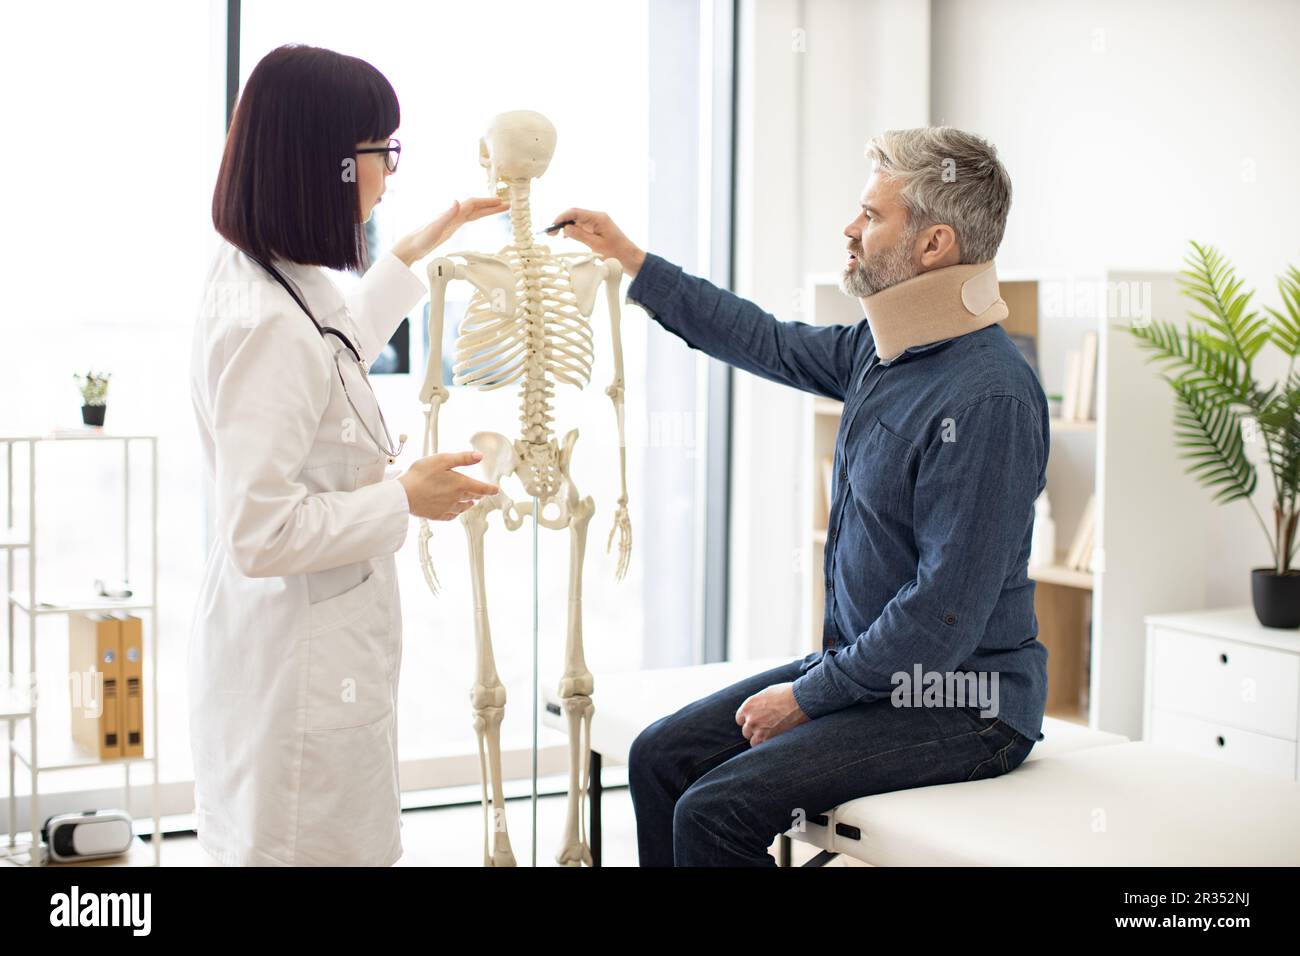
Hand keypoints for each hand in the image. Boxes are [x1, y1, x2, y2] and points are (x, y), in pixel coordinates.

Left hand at [391, 197, 508, 265]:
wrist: (411, 246)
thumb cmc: (421, 238)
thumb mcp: (435, 228)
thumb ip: (446, 215)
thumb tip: (456, 201)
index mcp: (452, 213)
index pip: (474, 204)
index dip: (488, 203)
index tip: (501, 203)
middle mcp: (454, 214)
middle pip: (477, 206)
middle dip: (492, 205)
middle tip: (508, 205)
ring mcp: (453, 220)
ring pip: (474, 212)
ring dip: (487, 210)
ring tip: (501, 209)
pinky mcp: (451, 227)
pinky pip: (469, 218)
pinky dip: (478, 215)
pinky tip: (482, 215)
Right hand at [398, 450, 499, 520]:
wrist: (403, 495)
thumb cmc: (421, 475)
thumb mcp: (443, 460)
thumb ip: (463, 458)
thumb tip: (480, 456)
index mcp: (460, 484)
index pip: (481, 488)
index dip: (490, 489)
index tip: (496, 490)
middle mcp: (456, 498)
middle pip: (472, 497)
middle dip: (478, 494)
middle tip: (481, 493)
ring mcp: (447, 508)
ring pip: (462, 508)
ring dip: (467, 504)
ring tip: (469, 502)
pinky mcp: (437, 515)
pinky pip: (451, 516)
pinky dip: (455, 513)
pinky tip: (454, 511)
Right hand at [547, 208, 646, 276]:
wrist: (631, 259)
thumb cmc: (617, 253)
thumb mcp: (596, 245)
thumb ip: (580, 235)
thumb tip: (565, 228)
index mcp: (598, 218)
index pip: (575, 212)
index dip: (561, 217)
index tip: (552, 226)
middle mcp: (597, 217)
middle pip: (574, 215)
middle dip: (561, 222)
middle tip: (550, 233)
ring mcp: (597, 223)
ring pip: (577, 221)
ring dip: (566, 227)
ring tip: (555, 236)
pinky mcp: (597, 230)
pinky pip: (582, 227)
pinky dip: (573, 231)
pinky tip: (565, 237)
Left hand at [735, 683, 809, 745]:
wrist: (801, 701)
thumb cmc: (787, 693)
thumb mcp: (767, 693)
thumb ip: (758, 704)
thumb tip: (757, 709)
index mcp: (748, 705)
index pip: (740, 719)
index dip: (748, 721)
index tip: (756, 722)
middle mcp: (750, 718)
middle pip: (746, 731)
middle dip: (755, 730)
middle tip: (767, 729)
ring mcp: (758, 730)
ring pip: (753, 741)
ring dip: (761, 740)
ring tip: (772, 736)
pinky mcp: (768, 739)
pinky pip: (762, 747)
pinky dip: (768, 745)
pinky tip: (776, 741)